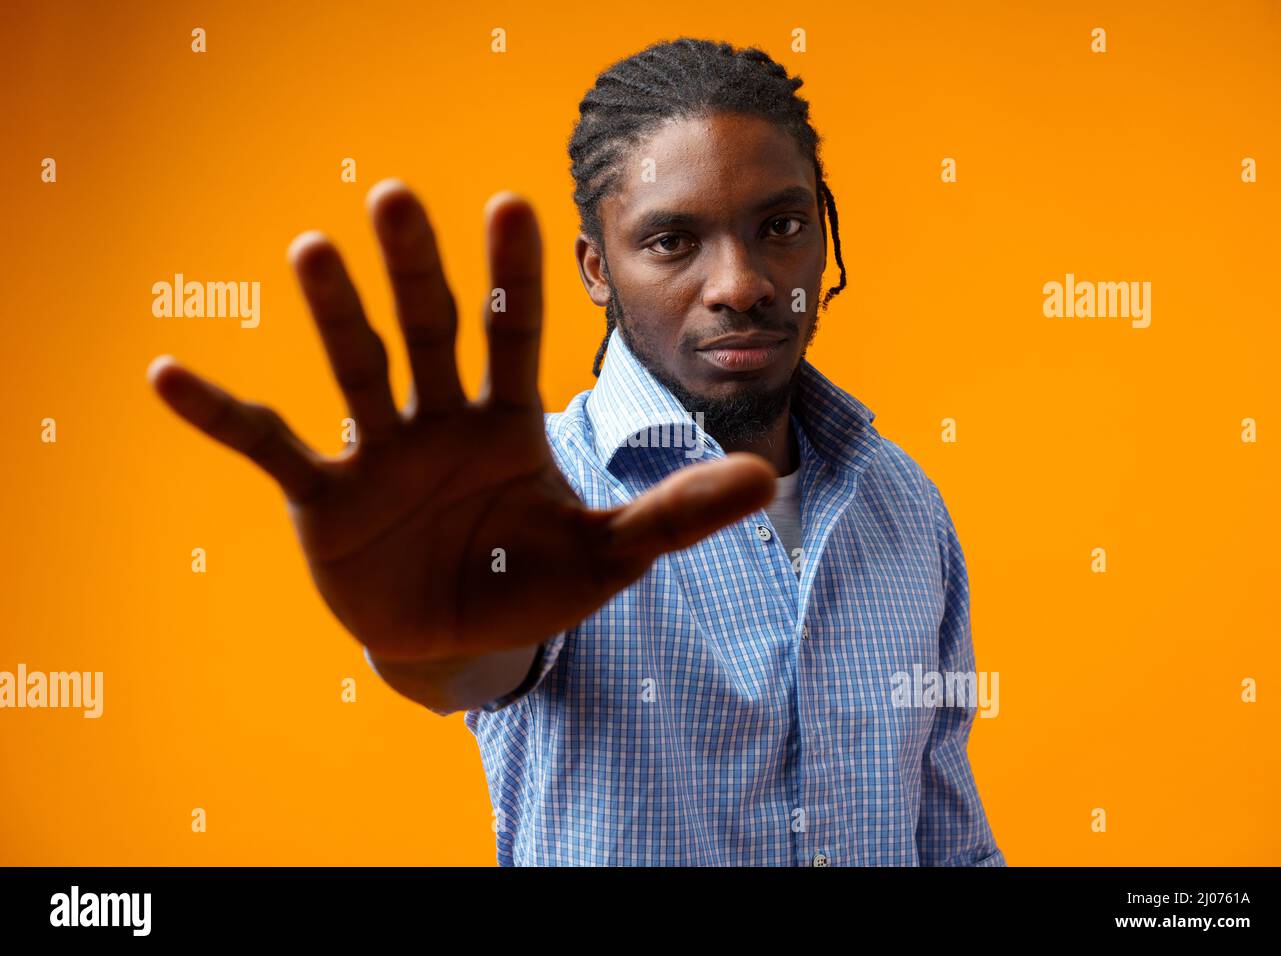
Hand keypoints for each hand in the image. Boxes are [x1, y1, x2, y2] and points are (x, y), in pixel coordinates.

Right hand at [148, 180, 775, 662]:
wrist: (461, 638)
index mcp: (505, 421)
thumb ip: (677, 513)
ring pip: (354, 370)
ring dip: (332, 314)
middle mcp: (438, 420)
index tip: (514, 204)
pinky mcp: (323, 498)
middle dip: (415, 269)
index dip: (513, 277)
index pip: (513, 336)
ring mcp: (377, 453)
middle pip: (428, 331)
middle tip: (396, 196)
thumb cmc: (533, 583)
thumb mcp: (608, 553)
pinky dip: (222, 415)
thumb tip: (767, 476)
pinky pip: (267, 445)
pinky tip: (166, 375)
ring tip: (310, 250)